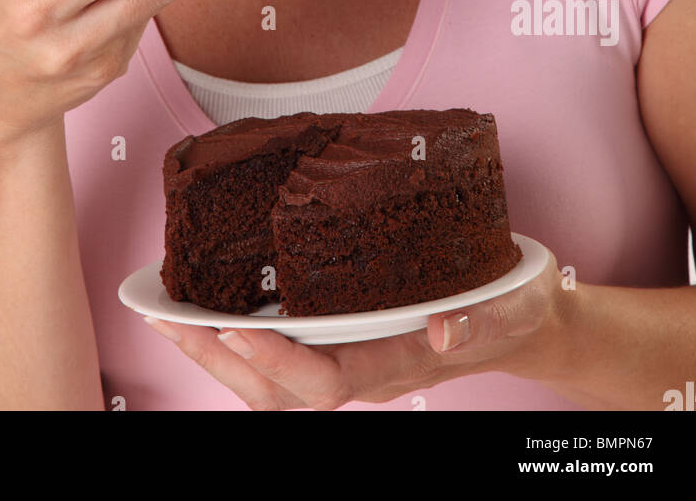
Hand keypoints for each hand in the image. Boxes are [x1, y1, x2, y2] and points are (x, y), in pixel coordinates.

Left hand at [144, 250, 572, 409]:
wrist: (525, 319)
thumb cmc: (515, 306)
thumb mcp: (511, 303)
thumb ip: (479, 320)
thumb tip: (439, 328)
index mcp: (399, 361)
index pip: (326, 378)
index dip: (276, 360)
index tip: (232, 328)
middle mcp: (368, 371)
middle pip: (281, 392)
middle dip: (222, 360)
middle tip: (169, 322)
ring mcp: (355, 362)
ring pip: (273, 384)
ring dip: (218, 356)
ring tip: (170, 319)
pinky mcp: (347, 346)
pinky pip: (283, 359)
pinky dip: (241, 341)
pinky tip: (212, 312)